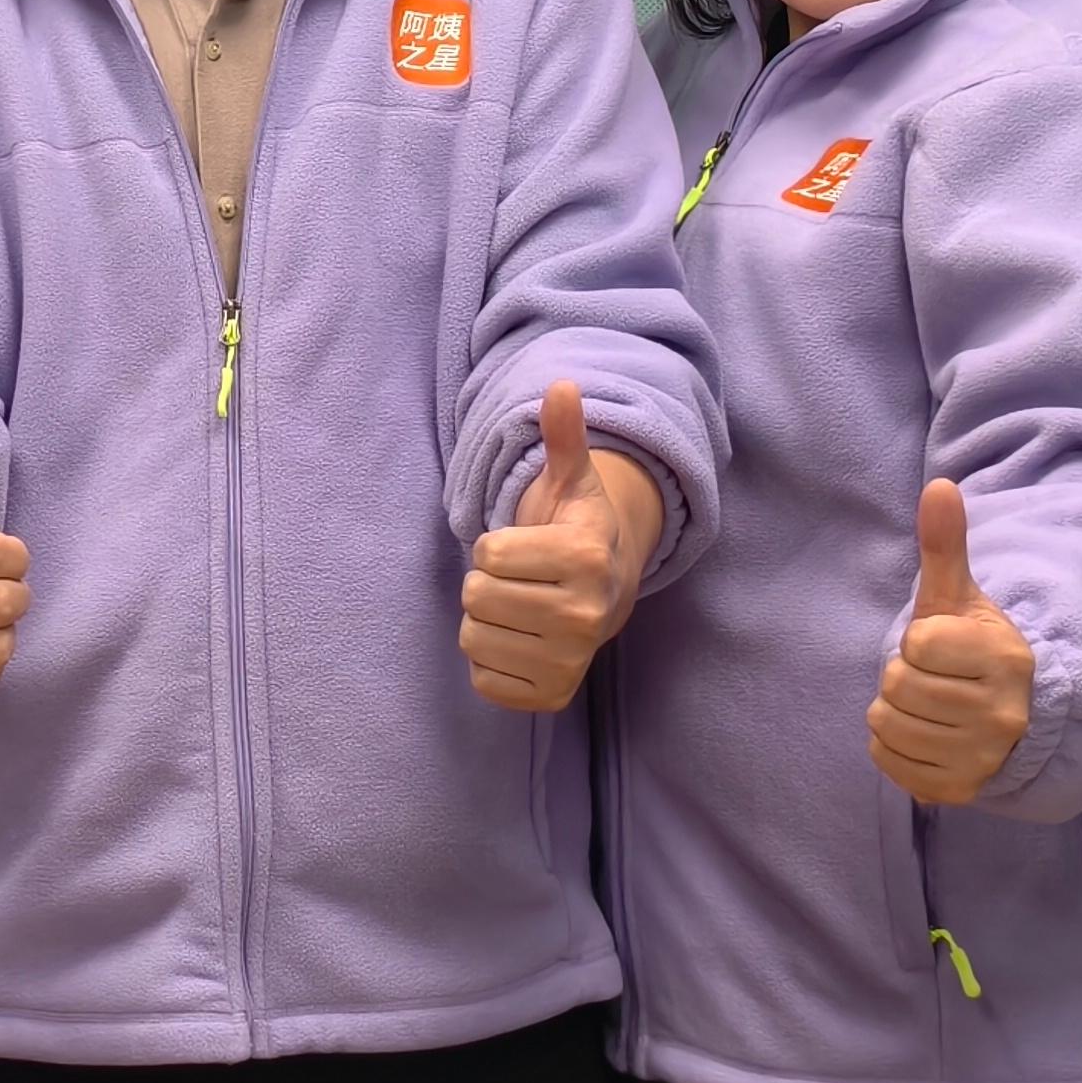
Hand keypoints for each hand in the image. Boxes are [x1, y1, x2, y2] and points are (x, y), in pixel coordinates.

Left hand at [461, 379, 662, 711]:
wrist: (608, 597)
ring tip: (521, 608)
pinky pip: (482, 679)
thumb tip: (560, 385)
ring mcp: (569, 663)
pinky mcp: (551, 697)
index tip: (527, 547)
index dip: (496, 546)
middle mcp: (583, 617)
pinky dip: (491, 660)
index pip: (488, 554)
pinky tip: (521, 641)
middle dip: (487, 583)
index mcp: (584, 559)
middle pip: (476, 597)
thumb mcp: (570, 482)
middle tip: (521, 579)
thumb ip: (562, 437)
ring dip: (485, 620)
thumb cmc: (575, 532)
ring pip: (473, 638)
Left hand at [867, 480, 1033, 804]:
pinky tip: (921, 732)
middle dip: (902, 676)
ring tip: (926, 703)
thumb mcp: (960, 597)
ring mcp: (981, 758)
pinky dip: (891, 746)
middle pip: (898, 687)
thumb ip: (945, 545)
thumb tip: (938, 485)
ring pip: (888, 725)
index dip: (918, 640)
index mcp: (1002, 659)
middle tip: (932, 677)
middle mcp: (1000, 714)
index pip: (918, 644)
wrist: (1011, 715)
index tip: (941, 646)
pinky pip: (888, 763)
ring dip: (893, 710)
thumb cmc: (972, 648)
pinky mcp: (958, 790)